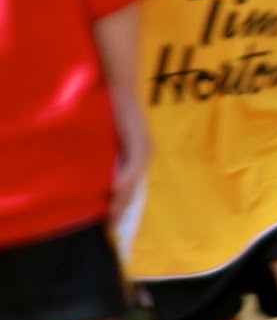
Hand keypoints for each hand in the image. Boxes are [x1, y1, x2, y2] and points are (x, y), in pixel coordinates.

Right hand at [106, 88, 148, 219]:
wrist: (118, 89)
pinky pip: (133, 167)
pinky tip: (115, 194)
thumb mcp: (105, 143)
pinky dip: (125, 182)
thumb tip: (90, 183)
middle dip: (122, 211)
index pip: (130, 191)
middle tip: (108, 231)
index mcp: (136, 159)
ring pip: (134, 184)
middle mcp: (144, 156)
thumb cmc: (110, 114)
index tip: (108, 228)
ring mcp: (143, 150)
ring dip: (123, 201)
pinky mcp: (139, 143)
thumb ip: (104, 160)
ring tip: (110, 220)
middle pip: (134, 192)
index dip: (120, 209)